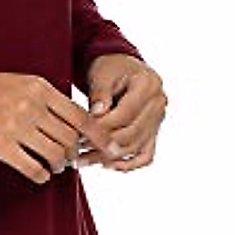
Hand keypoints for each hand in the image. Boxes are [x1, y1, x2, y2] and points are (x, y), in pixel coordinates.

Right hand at [0, 70, 115, 183]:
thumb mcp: (26, 83)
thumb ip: (52, 99)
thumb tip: (79, 120)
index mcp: (41, 90)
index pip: (81, 117)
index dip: (101, 136)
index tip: (112, 147)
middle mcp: (32, 108)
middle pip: (70, 139)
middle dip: (76, 154)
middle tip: (72, 159)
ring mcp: (15, 128)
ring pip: (54, 155)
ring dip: (60, 165)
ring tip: (56, 166)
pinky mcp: (0, 146)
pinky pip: (32, 168)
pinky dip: (42, 175)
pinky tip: (41, 175)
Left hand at [74, 55, 167, 171]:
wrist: (122, 69)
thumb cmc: (110, 68)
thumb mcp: (102, 73)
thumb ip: (100, 93)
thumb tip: (96, 115)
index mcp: (149, 85)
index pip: (125, 114)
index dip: (101, 127)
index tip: (79, 134)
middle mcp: (159, 103)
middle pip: (131, 134)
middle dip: (102, 145)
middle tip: (76, 151)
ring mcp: (158, 120)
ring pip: (136, 148)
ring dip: (108, 158)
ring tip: (82, 161)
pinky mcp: (154, 132)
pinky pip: (146, 155)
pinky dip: (128, 164)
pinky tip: (106, 166)